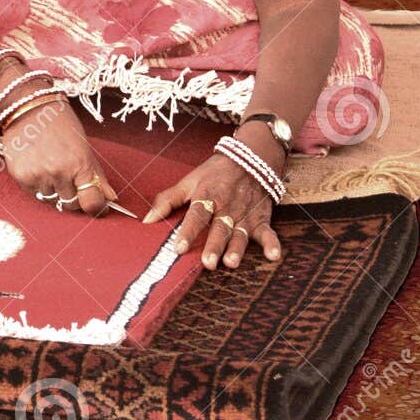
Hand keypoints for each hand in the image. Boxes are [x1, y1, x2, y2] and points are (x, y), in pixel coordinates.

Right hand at [0, 97, 118, 216]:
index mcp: (80, 162)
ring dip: (53, 190)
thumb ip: (96, 174)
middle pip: (71, 205)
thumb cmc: (59, 123)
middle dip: (73, 196)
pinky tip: (36, 166)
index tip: (95, 203)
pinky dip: (37, 185)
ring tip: (49, 167)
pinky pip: (34, 193)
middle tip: (68, 179)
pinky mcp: (21, 176)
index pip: (92, 202)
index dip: (95, 205)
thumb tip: (111, 198)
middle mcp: (59, 171)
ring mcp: (38, 175)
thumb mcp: (83, 145)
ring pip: (51, 200)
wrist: (27, 106)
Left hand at [143, 153, 280, 268]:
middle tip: (208, 262)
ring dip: (237, 248)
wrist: (251, 157)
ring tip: (231, 262)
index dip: (188, 231)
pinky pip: (268, 232)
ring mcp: (245, 213)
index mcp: (207, 196)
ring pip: (241, 233)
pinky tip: (273, 256)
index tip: (178, 248)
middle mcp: (227, 206)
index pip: (196, 215)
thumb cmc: (214, 173)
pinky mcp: (261, 218)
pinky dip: (273, 243)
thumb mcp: (189, 181)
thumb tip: (145, 220)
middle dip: (214, 245)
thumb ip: (168, 200)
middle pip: (219, 227)